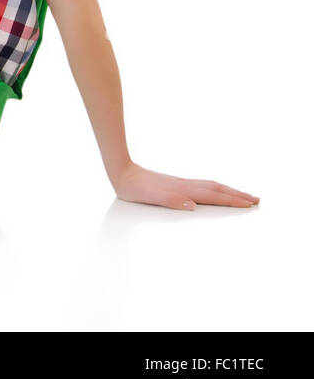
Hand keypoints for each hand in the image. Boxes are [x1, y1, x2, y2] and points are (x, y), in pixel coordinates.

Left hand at [110, 161, 258, 210]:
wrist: (121, 172)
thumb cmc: (134, 188)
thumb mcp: (149, 197)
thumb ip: (171, 200)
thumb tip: (192, 205)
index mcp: (183, 190)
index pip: (213, 196)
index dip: (232, 201)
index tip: (250, 204)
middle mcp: (185, 185)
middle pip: (218, 189)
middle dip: (238, 194)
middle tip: (257, 200)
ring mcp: (181, 183)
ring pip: (211, 185)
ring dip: (229, 190)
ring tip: (242, 195)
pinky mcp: (175, 183)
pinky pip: (202, 185)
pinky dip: (215, 188)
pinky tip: (214, 191)